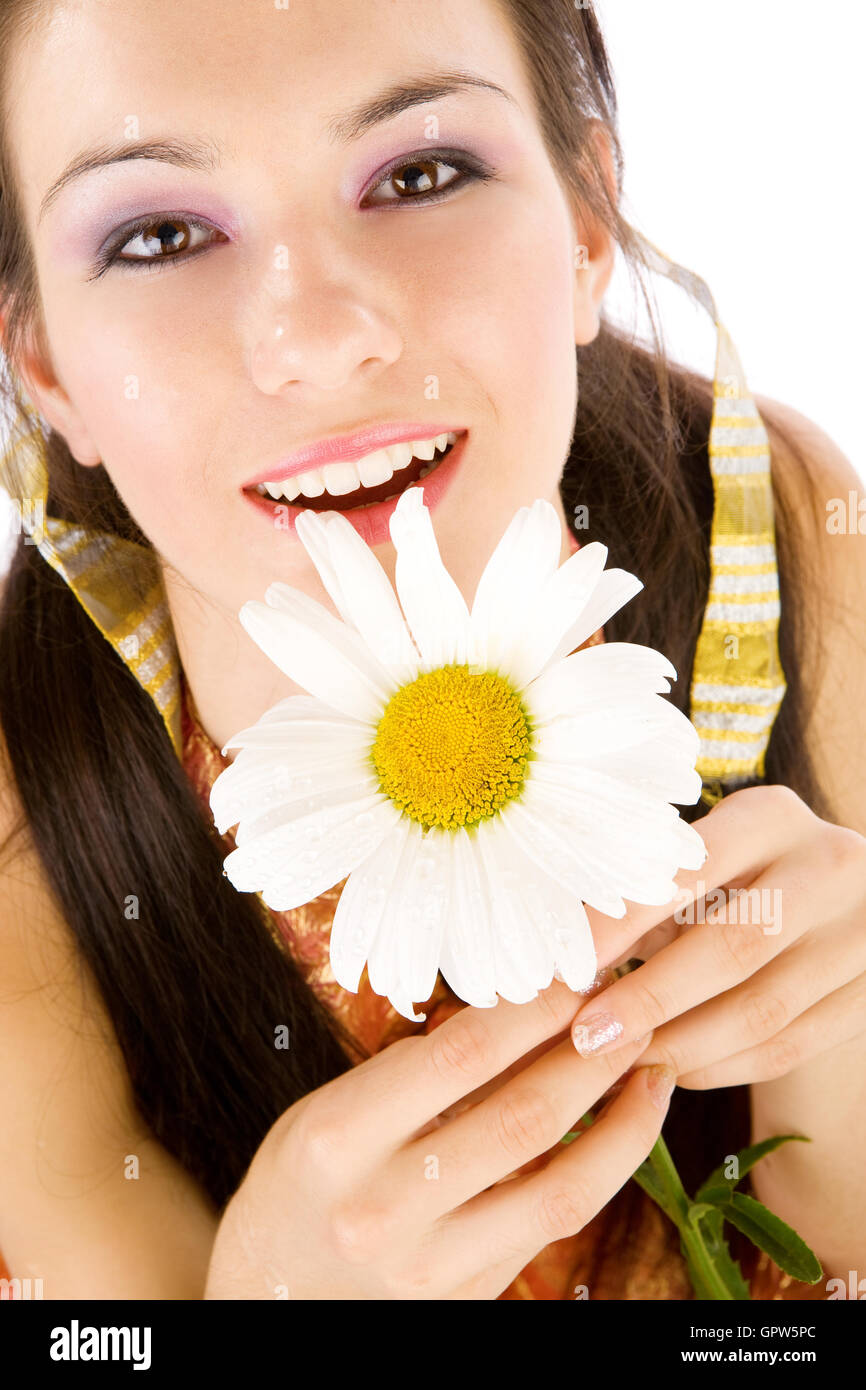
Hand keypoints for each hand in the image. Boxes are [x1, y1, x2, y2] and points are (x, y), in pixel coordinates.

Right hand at [204, 979, 672, 1299]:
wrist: (267, 1307)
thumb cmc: (297, 1191)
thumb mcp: (323, 1116)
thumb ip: (408, 1076)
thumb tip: (516, 1013)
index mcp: (336, 1138)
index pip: (460, 1054)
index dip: (535, 1006)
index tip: (581, 964)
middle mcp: (383, 1206)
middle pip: (522, 1113)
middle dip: (593, 1049)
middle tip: (635, 999)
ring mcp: (430, 1265)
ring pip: (559, 1179)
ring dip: (620, 1112)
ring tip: (653, 1058)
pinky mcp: (468, 1298)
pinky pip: (557, 1223)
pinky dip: (607, 1166)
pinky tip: (630, 1122)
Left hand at [569, 784, 865, 1087]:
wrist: (851, 895)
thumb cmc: (745, 874)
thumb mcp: (706, 861)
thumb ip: (649, 898)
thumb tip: (562, 956)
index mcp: (771, 818)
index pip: (687, 874)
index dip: (622, 926)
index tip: (565, 969)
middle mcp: (828, 866)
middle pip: (733, 947)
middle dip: (650, 999)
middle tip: (587, 1037)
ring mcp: (861, 934)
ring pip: (762, 1010)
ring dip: (681, 1046)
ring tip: (620, 1067)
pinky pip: (789, 1047)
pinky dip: (723, 1068)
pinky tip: (672, 1072)